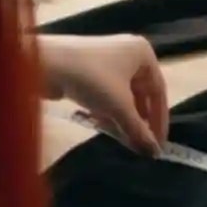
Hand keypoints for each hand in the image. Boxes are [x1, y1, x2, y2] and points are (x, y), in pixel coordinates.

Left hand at [39, 34, 168, 155]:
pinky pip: (106, 94)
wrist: (46, 64)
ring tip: (119, 138)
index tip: (158, 145)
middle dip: (138, 121)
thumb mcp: (119, 107)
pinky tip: (99, 124)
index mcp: (143, 53)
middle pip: (140, 94)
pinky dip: (106, 110)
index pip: (159, 91)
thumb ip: (138, 131)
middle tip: (139, 145)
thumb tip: (154, 153)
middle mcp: (128, 53)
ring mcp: (107, 60)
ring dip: (121, 118)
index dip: (159, 120)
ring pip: (122, 96)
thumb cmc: (92, 79)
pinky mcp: (89, 70)